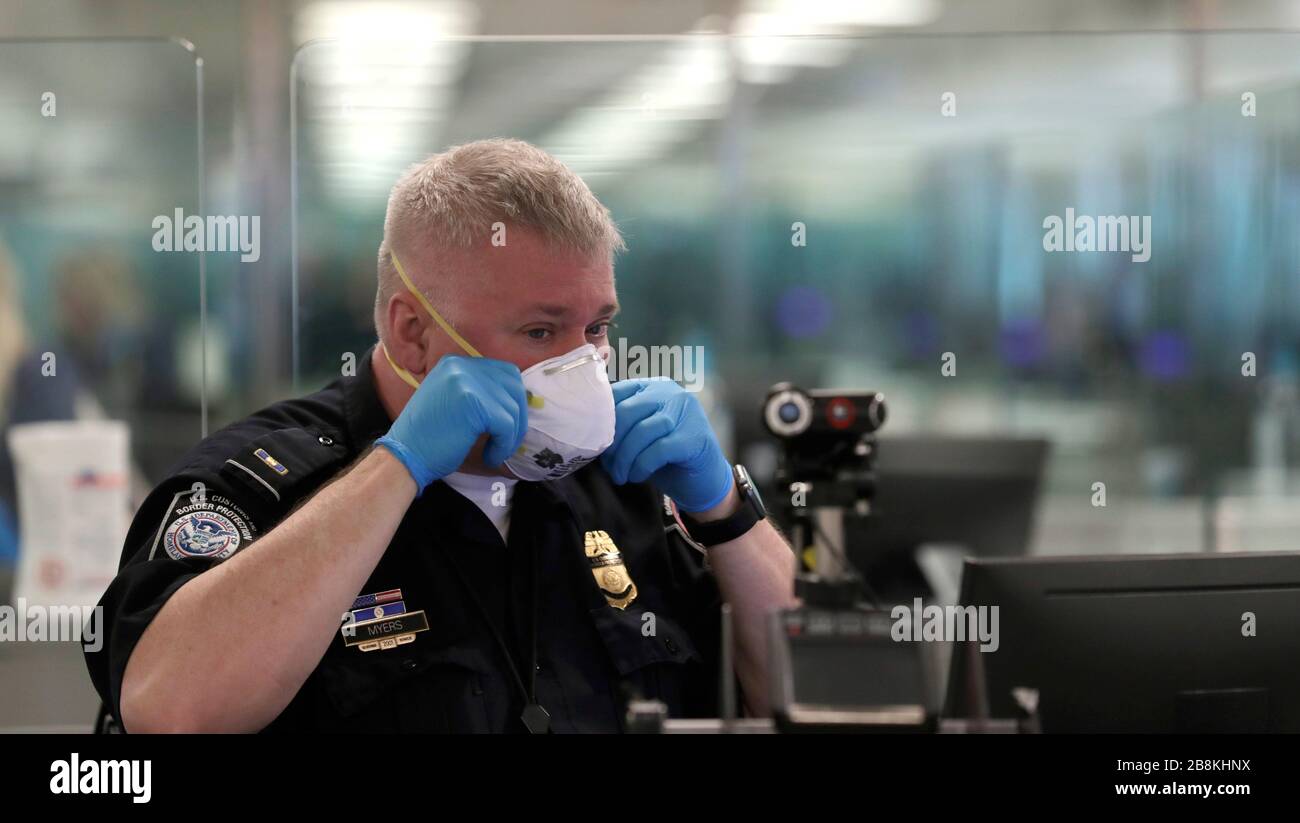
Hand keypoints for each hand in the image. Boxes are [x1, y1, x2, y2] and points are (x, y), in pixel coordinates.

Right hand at [376, 355, 527, 491]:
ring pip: (513, 407)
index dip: (513, 399)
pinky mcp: (473, 403)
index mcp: (455, 364)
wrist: (404, 458)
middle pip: (513, 385)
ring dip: (510, 435)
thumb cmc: (429, 439)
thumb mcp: (452, 402)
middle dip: (517, 416)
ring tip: (494, 451)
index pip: (504, 372)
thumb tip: (518, 399)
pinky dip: (504, 445)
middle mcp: (460, 366)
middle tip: (507, 440)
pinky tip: (490, 456)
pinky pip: (507, 425)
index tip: (508, 424)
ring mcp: (466, 382)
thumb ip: (478, 392)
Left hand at [600, 379, 732, 512]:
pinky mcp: (694, 437)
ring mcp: (686, 413)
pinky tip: (637, 476)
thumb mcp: (642, 435)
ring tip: (620, 475)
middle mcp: (672, 393)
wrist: (705, 481)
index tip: (593, 441)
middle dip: (612, 442)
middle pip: (629, 411)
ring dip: (625, 458)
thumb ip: (623, 425)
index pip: (619, 391)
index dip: (602, 418)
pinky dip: (642, 466)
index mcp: (655, 387)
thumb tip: (590, 431)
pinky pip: (658, 450)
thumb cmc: (668, 458)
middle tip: (608, 465)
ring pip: (642, 431)